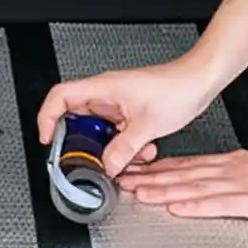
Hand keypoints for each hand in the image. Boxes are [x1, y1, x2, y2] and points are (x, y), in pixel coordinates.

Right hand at [38, 60, 219, 176]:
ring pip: (100, 132)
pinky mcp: (130, 113)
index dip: (47, 118)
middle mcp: (107, 94)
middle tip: (87, 160)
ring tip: (124, 158)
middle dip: (83, 144)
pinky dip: (125, 147)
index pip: (59, 97)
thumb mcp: (147, 125)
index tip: (47, 140)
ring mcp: (118, 104)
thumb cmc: (177, 88)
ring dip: (110, 149)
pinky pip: (117, 134)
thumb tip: (107, 166)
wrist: (200, 81)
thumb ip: (124, 149)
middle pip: (77, 120)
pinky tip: (141, 151)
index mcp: (103, 88)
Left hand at [118, 141, 247, 222]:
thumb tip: (228, 185)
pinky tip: (177, 207)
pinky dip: (196, 205)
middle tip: (124, 182)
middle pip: (185, 175)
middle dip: (152, 179)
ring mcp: (244, 184)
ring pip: (195, 187)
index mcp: (237, 164)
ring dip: (164, 191)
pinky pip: (221, 203)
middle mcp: (234, 171)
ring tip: (138, 193)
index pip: (191, 166)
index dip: (160, 170)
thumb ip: (245, 177)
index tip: (138, 173)